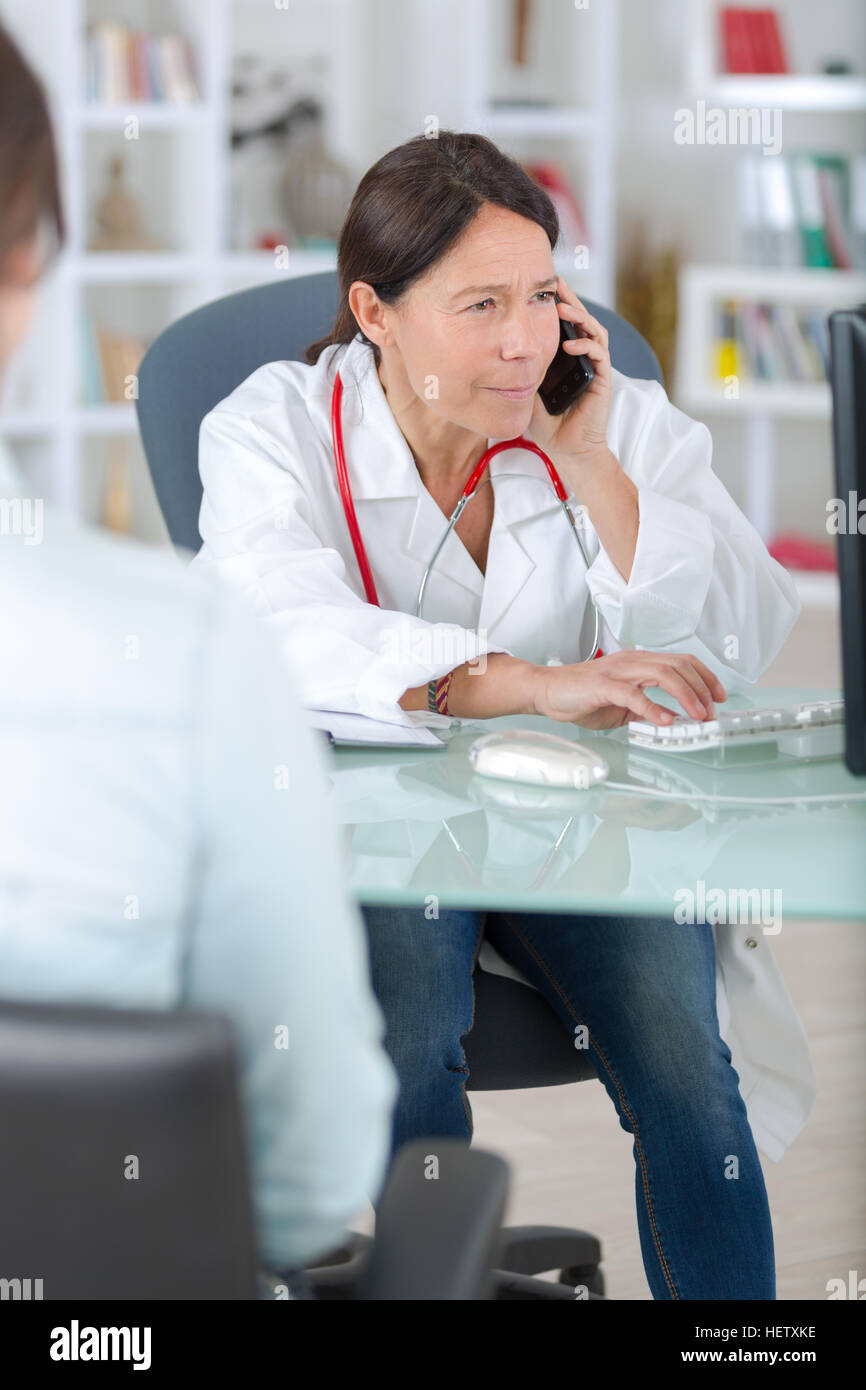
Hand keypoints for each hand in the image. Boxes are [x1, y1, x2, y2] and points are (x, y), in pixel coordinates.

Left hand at [527, 275, 611, 462]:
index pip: (565, 324)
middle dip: (570, 300)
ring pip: (594, 331)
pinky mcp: (603, 379)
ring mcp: (595, 367)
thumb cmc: (549, 423)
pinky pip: (599, 354)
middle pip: (581, 320)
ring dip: (580, 317)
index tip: (543, 289)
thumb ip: (524, 369)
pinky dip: (586, 345)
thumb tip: (504, 350)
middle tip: (557, 284)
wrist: (567, 448)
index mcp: (568, 358)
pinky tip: (571, 344)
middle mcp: (583, 358)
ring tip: (563, 308)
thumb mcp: (528, 390)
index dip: (558, 305)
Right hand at [531, 650, 727, 729]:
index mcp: (637, 662)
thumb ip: (643, 708)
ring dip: (685, 695)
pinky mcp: (602, 685)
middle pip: (678, 664)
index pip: (680, 661)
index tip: (719, 696)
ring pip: (662, 673)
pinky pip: (633, 693)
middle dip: (701, 688)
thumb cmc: (579, 696)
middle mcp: (631, 661)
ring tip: (697, 714)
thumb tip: (669, 720)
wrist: (545, 690)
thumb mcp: (620, 705)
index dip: (705, 677)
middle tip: (711, 711)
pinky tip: (665, 720)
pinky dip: (653, 707)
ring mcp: (617, 671)